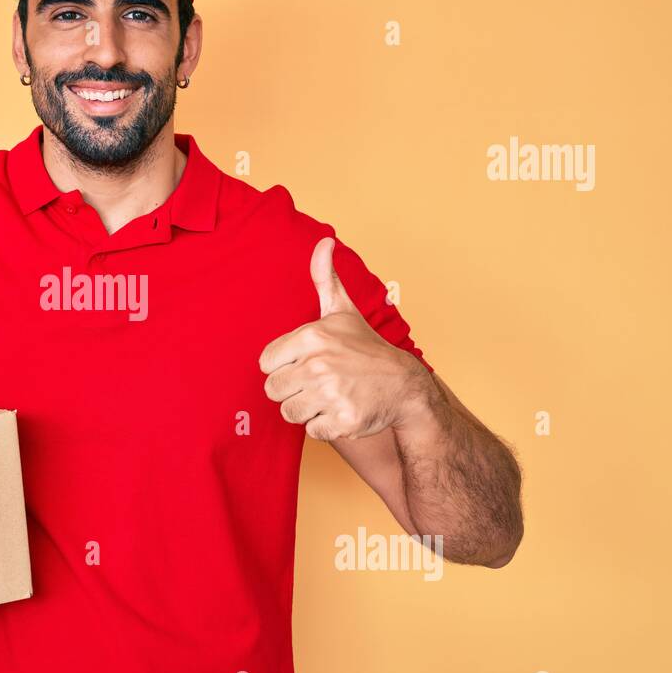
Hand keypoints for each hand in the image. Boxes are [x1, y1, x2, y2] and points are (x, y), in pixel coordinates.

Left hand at [259, 237, 428, 440]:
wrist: (405, 385)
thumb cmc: (365, 348)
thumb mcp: (342, 311)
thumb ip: (325, 278)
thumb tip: (324, 240)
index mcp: (312, 337)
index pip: (266, 364)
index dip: (283, 366)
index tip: (304, 364)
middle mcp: (319, 365)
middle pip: (273, 390)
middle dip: (292, 390)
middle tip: (318, 383)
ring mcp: (332, 395)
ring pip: (289, 413)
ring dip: (307, 409)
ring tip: (329, 396)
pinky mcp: (343, 422)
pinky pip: (311, 432)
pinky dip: (324, 427)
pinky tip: (341, 411)